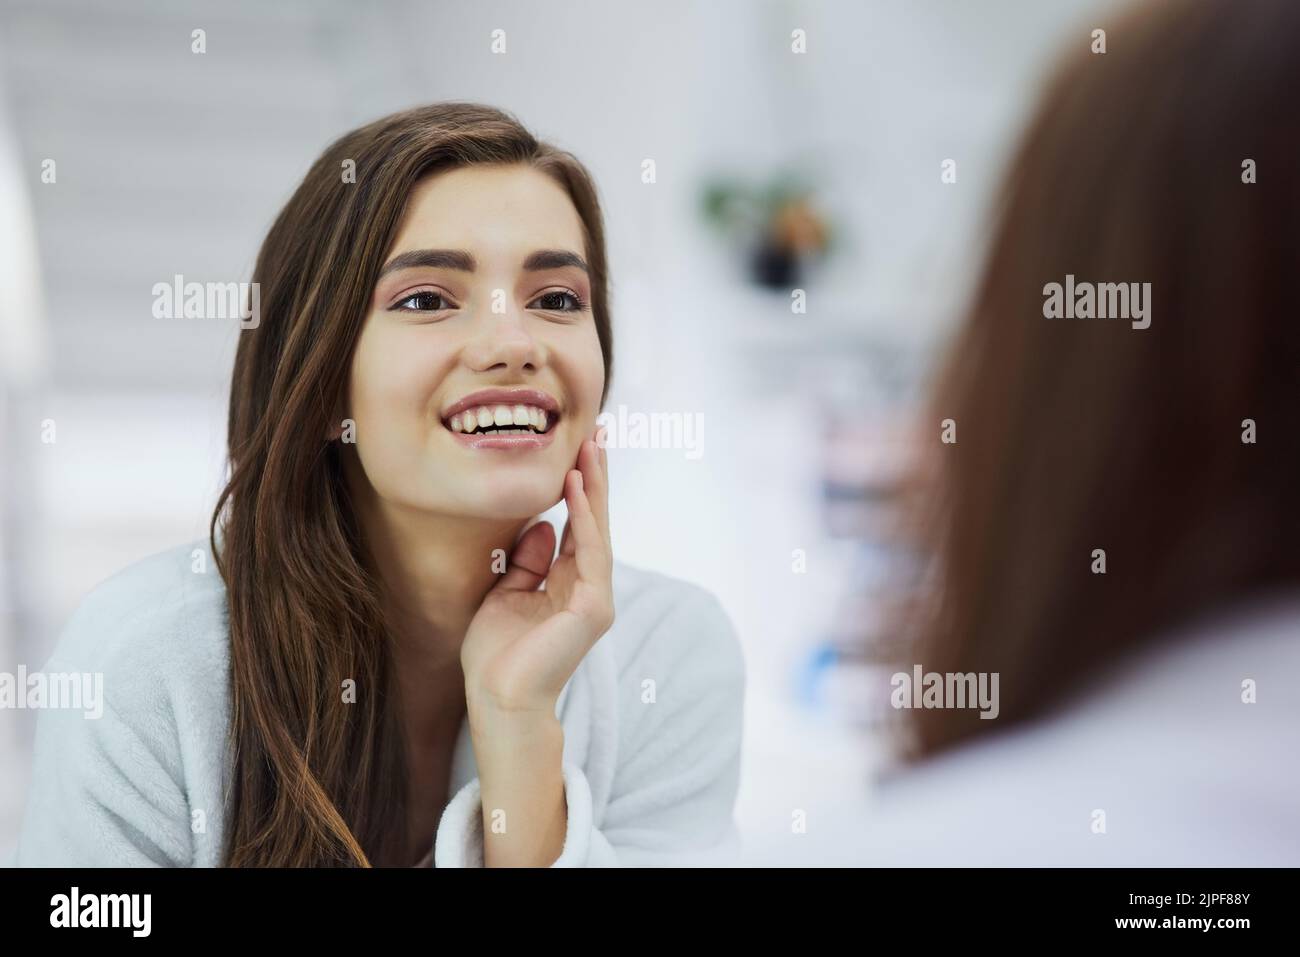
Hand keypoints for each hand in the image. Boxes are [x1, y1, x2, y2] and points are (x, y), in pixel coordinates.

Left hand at [461, 430, 613, 717]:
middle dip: (595, 478)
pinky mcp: (593, 609)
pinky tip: (578, 488)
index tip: (578, 450)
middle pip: (595, 522)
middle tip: (598, 434)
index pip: (578, 527)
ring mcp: (595, 598)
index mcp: (567, 585)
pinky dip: (585, 518)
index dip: (579, 489)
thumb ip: (527, 559)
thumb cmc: (496, 654)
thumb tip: (542, 524)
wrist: (496, 698)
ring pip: (598, 531)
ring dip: (595, 488)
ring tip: (591, 449)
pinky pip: (590, 552)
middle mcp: (588, 588)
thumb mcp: (505, 592)